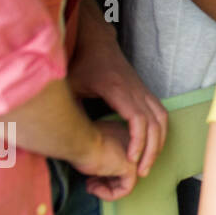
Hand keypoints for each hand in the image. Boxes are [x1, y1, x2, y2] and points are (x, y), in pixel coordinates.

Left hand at [68, 38, 167, 177]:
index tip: (130, 161)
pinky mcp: (144, 91)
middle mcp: (135, 91)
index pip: (137, 119)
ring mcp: (142, 90)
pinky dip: (160, 131)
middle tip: (142, 172)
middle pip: (155, 123)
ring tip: (148, 163)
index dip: (137, 141)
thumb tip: (53, 133)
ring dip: (159, 142)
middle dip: (151, 149)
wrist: (97, 42)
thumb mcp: (69, 85)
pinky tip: (152, 146)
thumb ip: (66, 107)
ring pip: (162, 118)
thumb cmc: (82, 65)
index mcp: (118, 90)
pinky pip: (160, 113)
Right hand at [71, 121, 138, 200]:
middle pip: (122, 171)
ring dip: (105, 189)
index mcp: (124, 136)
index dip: (103, 172)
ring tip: (90, 187)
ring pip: (125, 181)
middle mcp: (133, 145)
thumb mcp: (92, 146)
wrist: (77, 139)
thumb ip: (100, 153)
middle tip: (89, 184)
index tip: (89, 175)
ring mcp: (135, 156)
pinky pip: (126, 189)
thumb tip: (99, 170)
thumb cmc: (79, 140)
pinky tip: (95, 190)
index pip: (119, 161)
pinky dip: (110, 194)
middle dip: (104, 182)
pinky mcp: (131, 168)